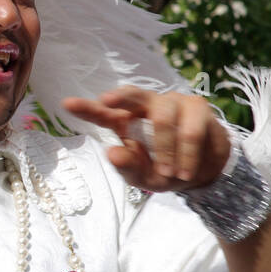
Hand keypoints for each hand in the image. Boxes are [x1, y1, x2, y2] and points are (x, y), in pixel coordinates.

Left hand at [62, 87, 231, 192]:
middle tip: (107, 101)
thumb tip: (112, 153)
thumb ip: (128, 166)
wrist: (203, 170)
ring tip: (171, 174)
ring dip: (166, 150)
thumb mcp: (143, 176)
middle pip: (132, 95)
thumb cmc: (165, 169)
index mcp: (125, 122)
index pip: (103, 114)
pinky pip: (189, 131)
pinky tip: (185, 172)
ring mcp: (171, 103)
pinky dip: (187, 155)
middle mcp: (145, 106)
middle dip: (119, 97)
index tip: (66, 104)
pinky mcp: (195, 107)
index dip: (86, 108)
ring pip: (163, 119)